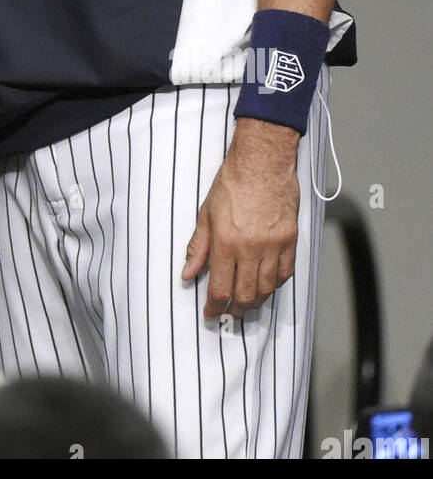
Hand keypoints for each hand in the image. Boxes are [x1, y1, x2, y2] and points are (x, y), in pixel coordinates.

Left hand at [181, 117, 299, 318]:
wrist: (263, 163)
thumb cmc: (232, 184)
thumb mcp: (206, 214)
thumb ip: (197, 247)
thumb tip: (187, 274)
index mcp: (226, 243)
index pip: (219, 288)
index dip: (214, 307)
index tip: (210, 314)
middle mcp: (251, 249)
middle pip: (245, 295)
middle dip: (235, 310)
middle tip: (228, 314)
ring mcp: (274, 246)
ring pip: (266, 289)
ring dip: (255, 301)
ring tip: (246, 304)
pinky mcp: (291, 240)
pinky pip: (285, 273)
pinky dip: (275, 284)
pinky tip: (266, 284)